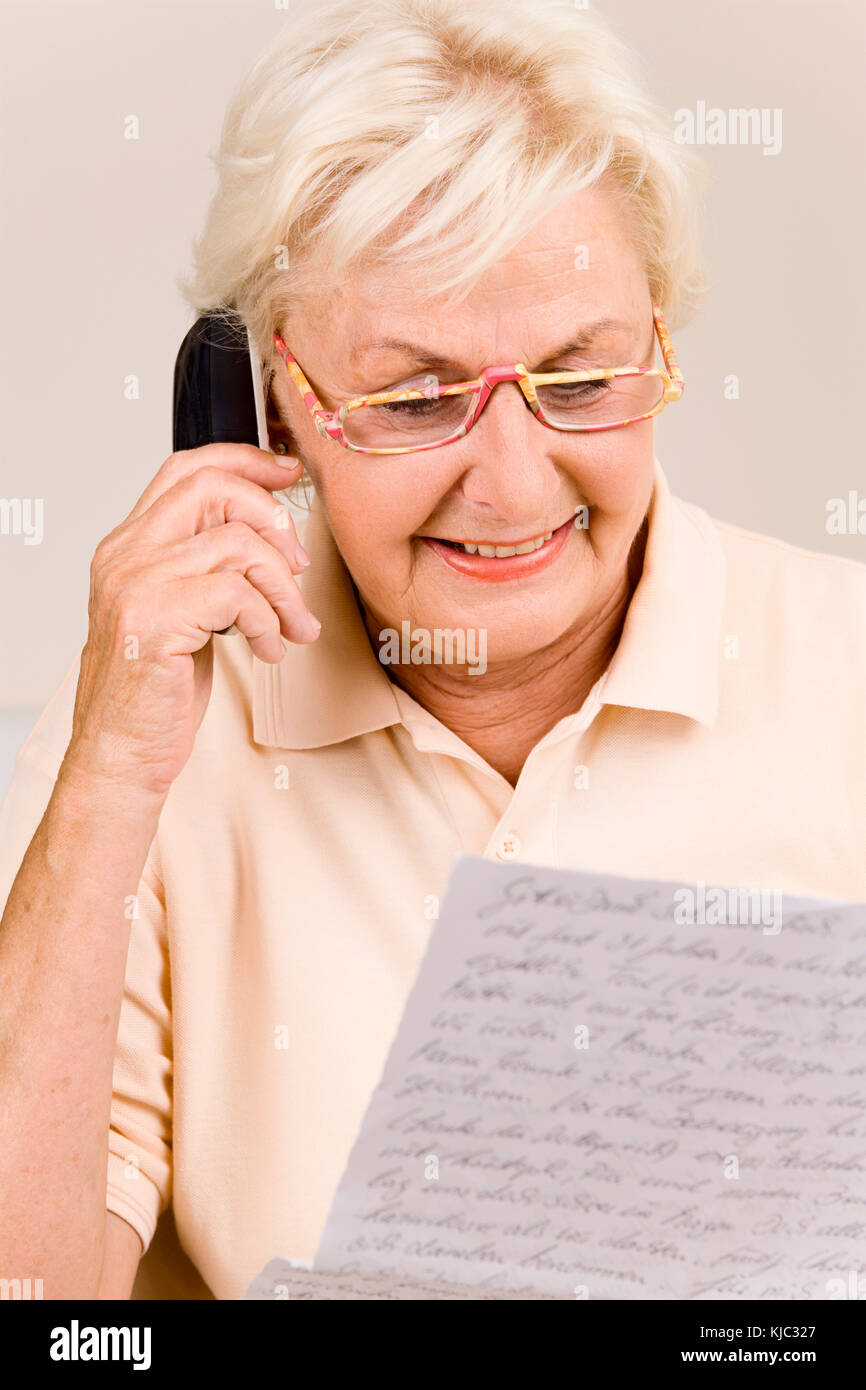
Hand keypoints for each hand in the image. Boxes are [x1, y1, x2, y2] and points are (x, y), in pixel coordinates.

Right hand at [63, 443, 316, 799]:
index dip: (244, 461)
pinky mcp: (155, 619)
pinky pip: (239, 594)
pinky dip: (269, 622)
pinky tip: (268, 650)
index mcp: (129, 545)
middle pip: (212, 488)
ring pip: (238, 545)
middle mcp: (125, 555)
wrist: (123, 753)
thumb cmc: (157, 690)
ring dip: (283, 590)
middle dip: (273, 521)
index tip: (287, 473)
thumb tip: (270, 533)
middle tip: (297, 566)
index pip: (187, 468)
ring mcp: (135, 584)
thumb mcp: (184, 613)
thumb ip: (207, 567)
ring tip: (291, 628)